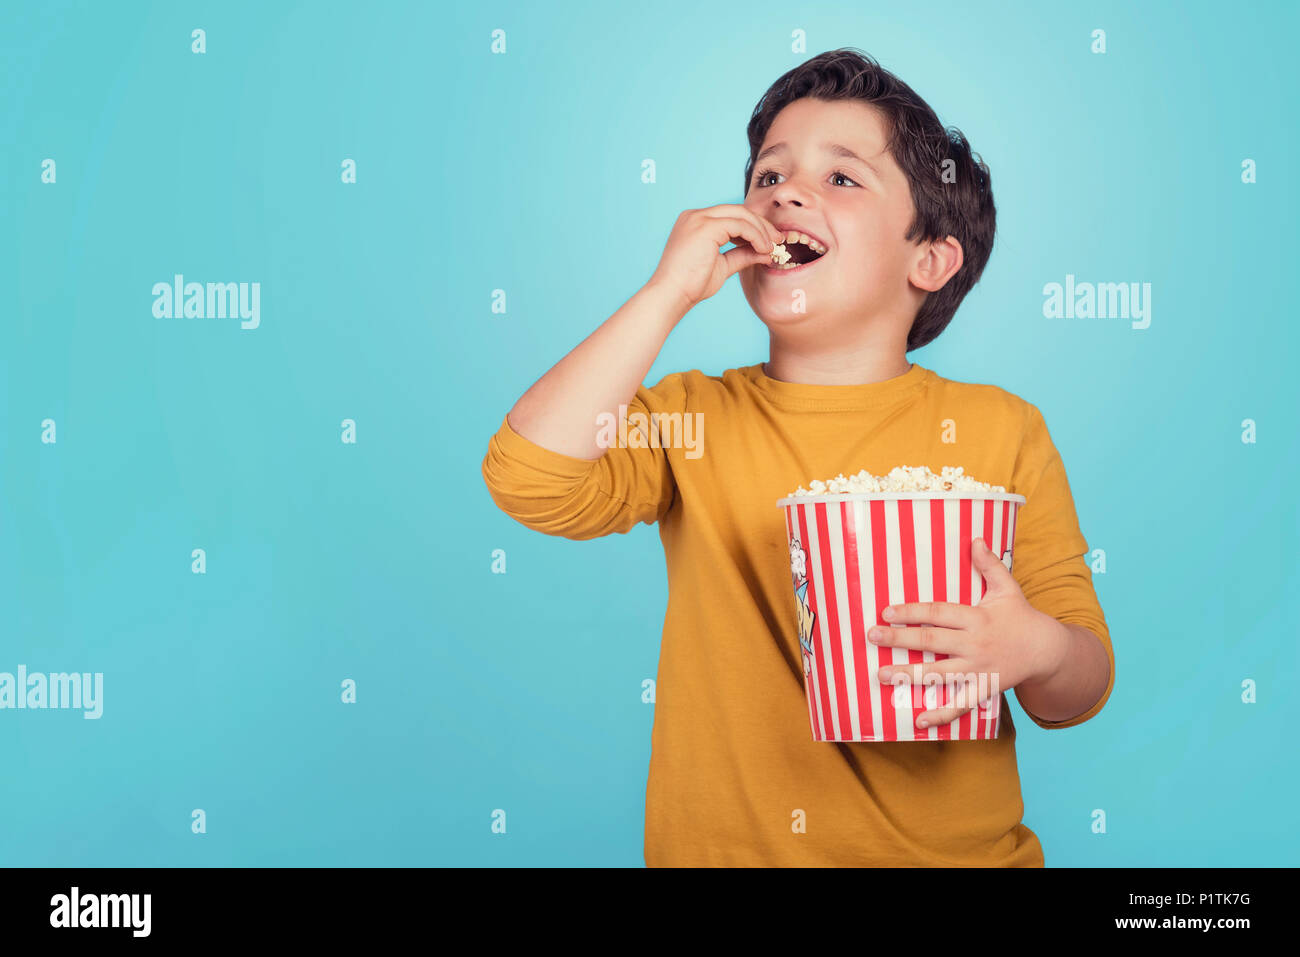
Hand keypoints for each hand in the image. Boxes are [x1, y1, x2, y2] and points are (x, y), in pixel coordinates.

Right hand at [647, 205, 785, 310]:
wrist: (671, 295)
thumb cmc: (691, 285)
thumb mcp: (722, 266)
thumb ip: (742, 255)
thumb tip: (766, 252)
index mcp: (695, 222)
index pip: (731, 216)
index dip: (753, 227)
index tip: (769, 242)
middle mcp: (695, 215)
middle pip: (738, 211)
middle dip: (761, 225)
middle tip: (778, 240)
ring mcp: (699, 218)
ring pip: (741, 214)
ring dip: (761, 231)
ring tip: (772, 248)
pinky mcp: (705, 225)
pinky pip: (740, 224)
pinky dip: (755, 236)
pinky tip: (763, 249)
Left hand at [869, 537, 1069, 729]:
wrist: (1048, 651)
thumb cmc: (1021, 617)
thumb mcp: (1007, 589)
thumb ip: (989, 565)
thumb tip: (976, 538)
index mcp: (977, 618)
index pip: (938, 613)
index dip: (912, 612)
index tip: (886, 611)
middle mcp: (975, 644)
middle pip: (932, 642)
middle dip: (900, 639)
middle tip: (872, 636)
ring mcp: (979, 669)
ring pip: (940, 674)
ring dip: (909, 676)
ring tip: (881, 675)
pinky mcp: (984, 689)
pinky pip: (960, 704)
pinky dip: (941, 714)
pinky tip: (919, 720)